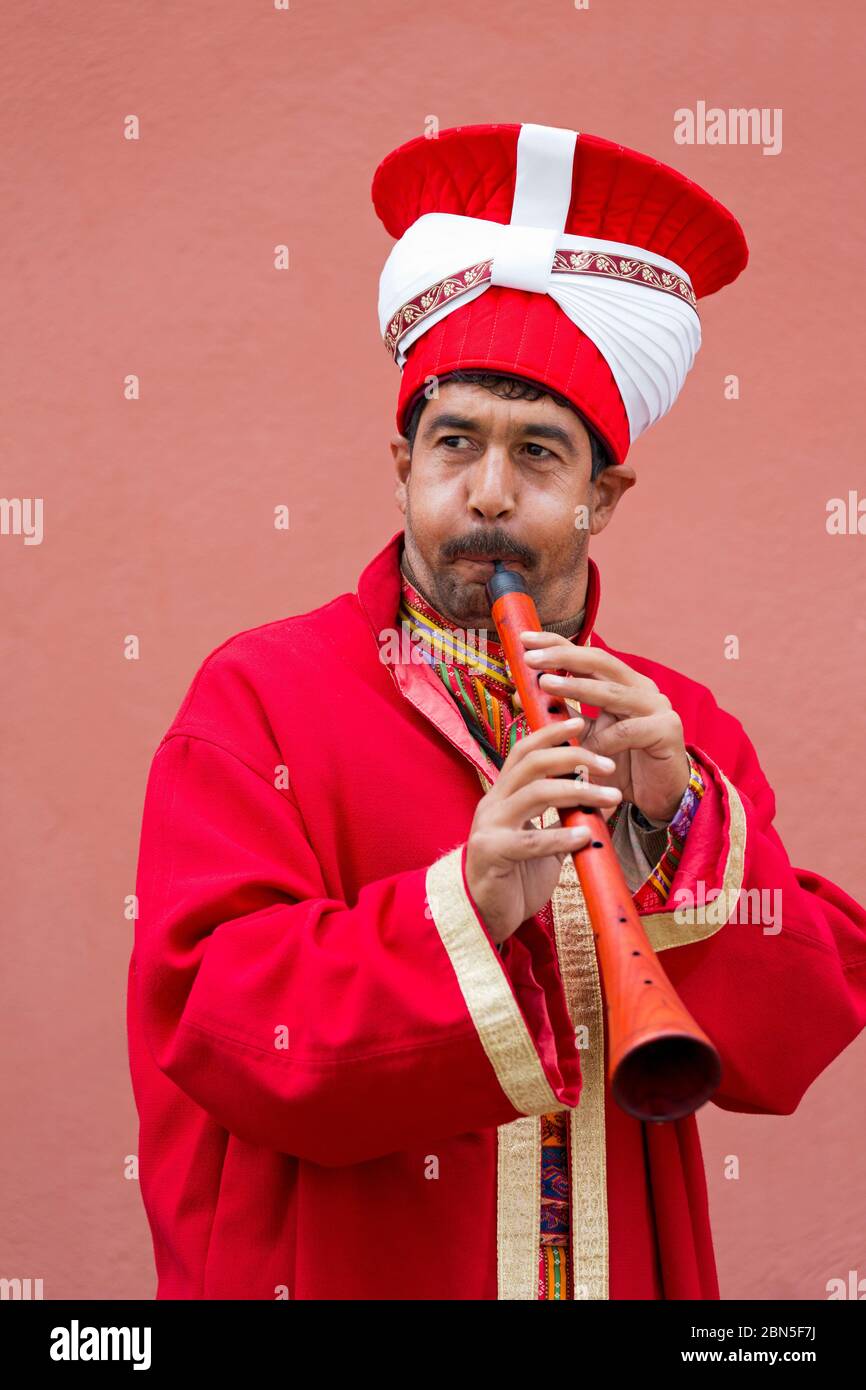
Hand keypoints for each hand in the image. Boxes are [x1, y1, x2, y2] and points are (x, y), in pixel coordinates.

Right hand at [464, 716, 622, 944]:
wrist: (484, 916)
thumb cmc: (515, 877)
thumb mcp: (545, 843)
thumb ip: (565, 820)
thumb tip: (600, 798)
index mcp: (503, 795)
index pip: (524, 751)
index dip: (551, 733)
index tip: (581, 722)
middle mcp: (493, 803)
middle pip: (531, 762)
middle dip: (572, 756)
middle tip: (608, 764)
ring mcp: (489, 827)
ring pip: (534, 792)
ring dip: (577, 791)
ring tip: (611, 797)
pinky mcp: (491, 853)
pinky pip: (530, 840)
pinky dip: (561, 837)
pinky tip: (585, 839)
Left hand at [518, 631, 689, 823]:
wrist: (658, 797)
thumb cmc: (618, 764)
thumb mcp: (584, 736)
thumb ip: (561, 714)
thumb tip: (522, 694)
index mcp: (621, 683)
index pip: (586, 655)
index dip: (556, 644)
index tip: (525, 639)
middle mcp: (640, 688)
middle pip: (600, 662)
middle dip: (563, 656)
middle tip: (531, 657)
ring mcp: (656, 706)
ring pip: (612, 692)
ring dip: (576, 687)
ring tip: (545, 684)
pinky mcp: (666, 730)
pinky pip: (627, 732)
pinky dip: (603, 740)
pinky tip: (585, 749)